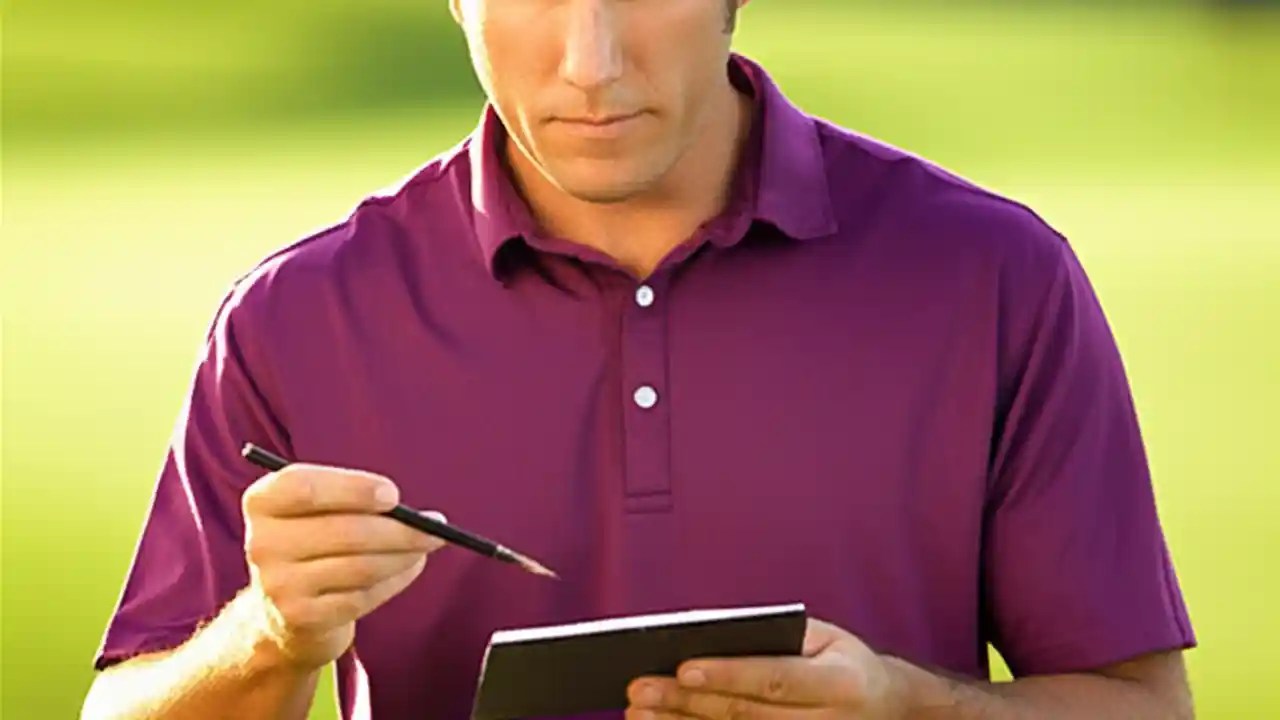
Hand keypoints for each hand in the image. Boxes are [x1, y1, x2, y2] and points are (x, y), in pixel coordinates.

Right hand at [240, 464, 446, 670]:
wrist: (282, 612)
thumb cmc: (315, 542)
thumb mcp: (320, 511)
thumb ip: (357, 503)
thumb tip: (420, 517)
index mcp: (263, 502)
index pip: (303, 487)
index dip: (352, 489)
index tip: (393, 495)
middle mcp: (261, 543)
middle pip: (343, 531)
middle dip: (399, 529)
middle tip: (436, 526)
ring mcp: (279, 584)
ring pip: (360, 566)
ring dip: (404, 555)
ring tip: (426, 545)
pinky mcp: (302, 617)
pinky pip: (363, 596)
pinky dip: (394, 580)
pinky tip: (407, 568)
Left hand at [626, 619, 906, 718]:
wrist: (888, 711)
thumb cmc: (842, 663)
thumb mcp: (824, 639)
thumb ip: (774, 640)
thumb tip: (706, 638)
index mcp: (841, 684)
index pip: (776, 679)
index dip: (729, 675)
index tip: (682, 667)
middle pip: (746, 717)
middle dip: (687, 704)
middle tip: (639, 689)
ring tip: (639, 715)